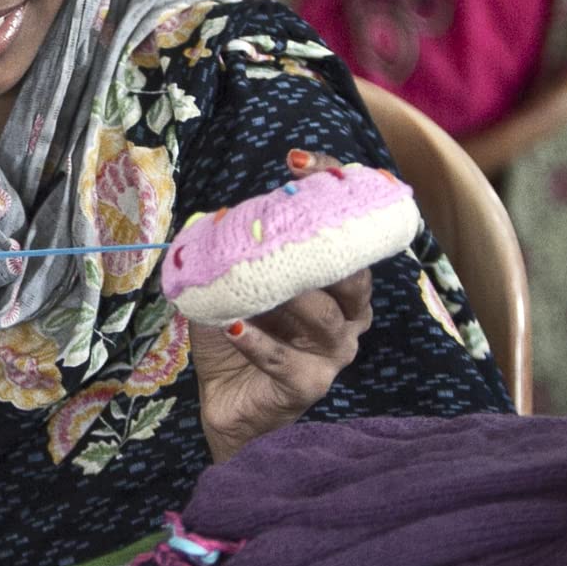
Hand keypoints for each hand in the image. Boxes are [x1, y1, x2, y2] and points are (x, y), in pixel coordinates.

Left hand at [190, 149, 375, 463]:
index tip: (300, 161)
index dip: (333, 192)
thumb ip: (234, 252)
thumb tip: (213, 217)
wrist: (227, 404)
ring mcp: (332, 354)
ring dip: (291, 297)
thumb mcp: (234, 285)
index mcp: (336, 285)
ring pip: (326, 319)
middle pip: (354, 274)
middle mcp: (347, 317)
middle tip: (288, 210)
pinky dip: (260, 344)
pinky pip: (287, 363)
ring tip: (258, 283)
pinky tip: (236, 326)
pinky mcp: (308, 386)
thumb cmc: (240, 337)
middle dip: (326, 240)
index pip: (348, 232)